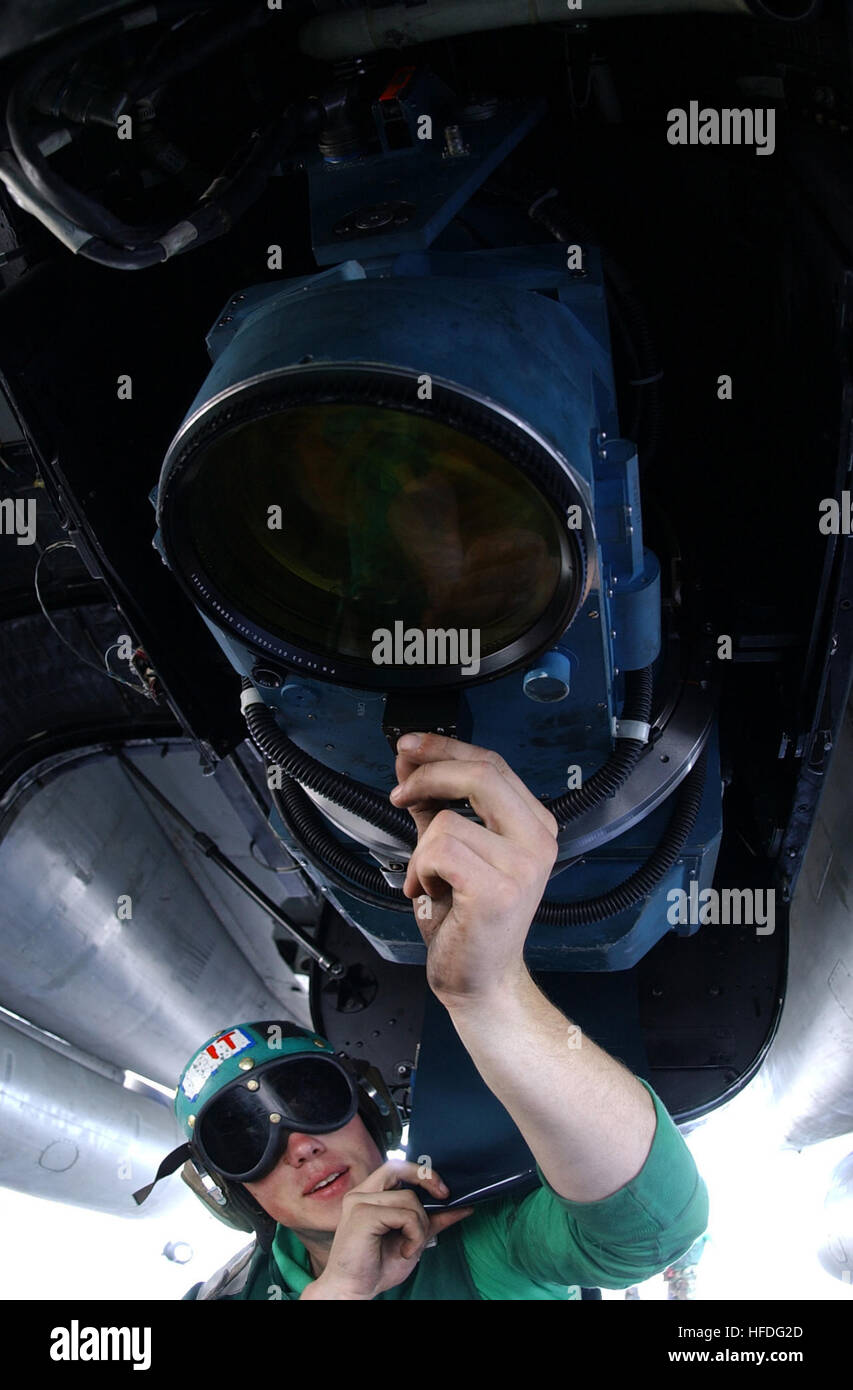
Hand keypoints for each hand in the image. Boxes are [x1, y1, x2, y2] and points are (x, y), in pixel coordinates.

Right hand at [301, 1160, 473, 1299]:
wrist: (352, 1291)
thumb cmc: (376, 1268)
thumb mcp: (412, 1240)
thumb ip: (432, 1222)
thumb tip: (462, 1207)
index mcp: (368, 1196)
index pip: (396, 1169)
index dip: (422, 1173)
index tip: (444, 1192)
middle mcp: (361, 1194)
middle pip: (399, 1168)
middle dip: (426, 1177)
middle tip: (444, 1196)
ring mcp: (359, 1202)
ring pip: (409, 1199)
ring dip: (420, 1226)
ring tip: (411, 1247)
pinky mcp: (363, 1215)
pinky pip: (404, 1215)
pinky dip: (414, 1234)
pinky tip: (406, 1251)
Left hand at [390, 734, 558, 1005]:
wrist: (480, 980)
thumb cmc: (467, 919)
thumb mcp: (449, 850)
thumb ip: (433, 804)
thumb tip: (409, 761)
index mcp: (534, 825)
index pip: (491, 764)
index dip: (445, 748)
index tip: (408, 746)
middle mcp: (538, 840)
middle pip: (481, 773)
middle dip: (429, 774)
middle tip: (398, 792)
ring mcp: (523, 866)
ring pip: (448, 821)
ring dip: (420, 851)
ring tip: (427, 879)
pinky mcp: (499, 892)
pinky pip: (440, 851)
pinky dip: (421, 871)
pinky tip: (429, 893)